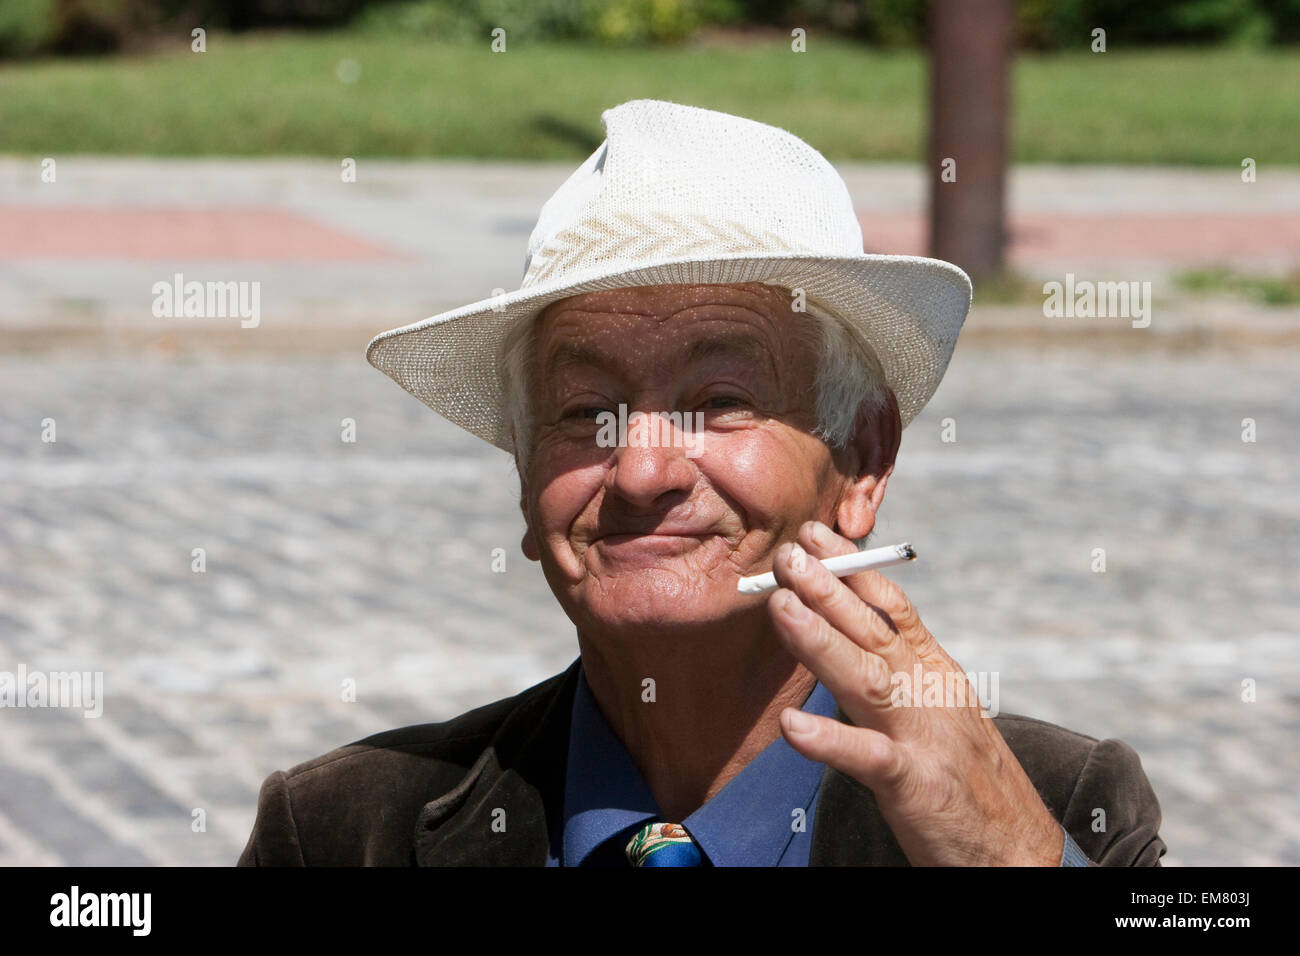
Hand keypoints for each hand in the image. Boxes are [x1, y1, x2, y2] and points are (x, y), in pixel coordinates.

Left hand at [769, 521, 1063, 865]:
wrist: (1021, 851)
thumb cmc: (968, 779)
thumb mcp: (939, 709)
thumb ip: (901, 670)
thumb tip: (853, 631)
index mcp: (936, 672)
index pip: (893, 607)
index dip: (853, 568)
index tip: (816, 535)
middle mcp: (931, 693)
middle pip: (873, 630)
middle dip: (828, 587)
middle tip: (788, 552)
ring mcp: (923, 736)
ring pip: (867, 678)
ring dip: (821, 640)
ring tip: (781, 607)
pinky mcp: (915, 784)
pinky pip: (867, 759)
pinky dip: (830, 741)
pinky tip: (792, 726)